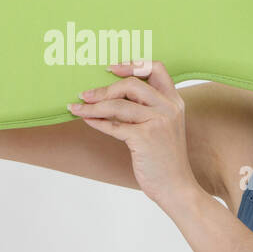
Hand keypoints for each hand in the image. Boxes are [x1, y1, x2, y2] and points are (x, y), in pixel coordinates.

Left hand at [67, 59, 199, 210]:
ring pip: (118, 106)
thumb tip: (112, 94)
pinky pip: (114, 126)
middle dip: (104, 89)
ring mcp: (158, 122)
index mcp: (175, 101)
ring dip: (93, 106)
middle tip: (85, 94)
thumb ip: (149, 108)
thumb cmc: (165, 158)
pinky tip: (86, 120)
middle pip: (132, 84)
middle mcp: (168, 108)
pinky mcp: (145, 138)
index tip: (110, 69)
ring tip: (76, 107)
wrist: (176, 187)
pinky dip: (97, 122)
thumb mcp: (165, 126)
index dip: (132, 64)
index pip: (156, 68)